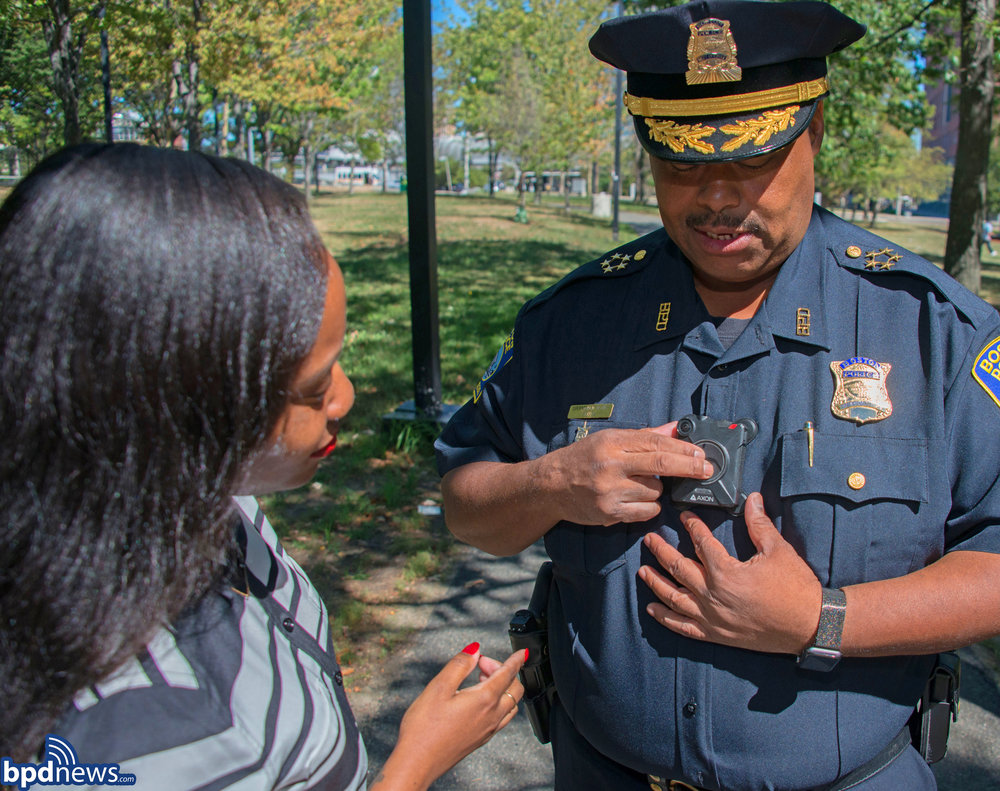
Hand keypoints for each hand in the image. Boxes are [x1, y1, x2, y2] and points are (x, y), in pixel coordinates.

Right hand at [372, 643, 526, 790]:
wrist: (417, 762)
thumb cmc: (424, 728)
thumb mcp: (438, 687)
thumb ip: (459, 665)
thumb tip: (475, 650)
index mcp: (484, 700)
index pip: (508, 674)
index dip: (515, 660)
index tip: (522, 652)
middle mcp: (491, 716)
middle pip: (514, 689)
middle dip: (503, 671)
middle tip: (481, 664)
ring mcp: (488, 730)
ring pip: (510, 704)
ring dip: (503, 688)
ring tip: (481, 680)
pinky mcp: (481, 739)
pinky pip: (502, 718)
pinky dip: (499, 703)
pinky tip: (480, 701)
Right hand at [544, 422, 712, 525]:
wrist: (551, 485)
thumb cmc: (583, 458)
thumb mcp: (610, 439)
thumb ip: (644, 436)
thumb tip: (676, 429)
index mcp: (612, 442)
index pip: (655, 443)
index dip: (683, 448)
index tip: (701, 453)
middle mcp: (611, 466)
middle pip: (661, 466)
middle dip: (690, 467)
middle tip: (707, 469)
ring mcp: (610, 492)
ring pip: (656, 491)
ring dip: (658, 488)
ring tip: (641, 483)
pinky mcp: (610, 514)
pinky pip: (647, 511)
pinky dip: (650, 505)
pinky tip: (637, 498)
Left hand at [639, 493, 822, 653]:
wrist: (811, 625)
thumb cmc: (797, 588)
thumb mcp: (778, 550)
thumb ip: (759, 524)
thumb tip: (753, 498)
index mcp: (726, 572)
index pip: (701, 543)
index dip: (691, 527)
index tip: (684, 517)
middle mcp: (713, 595)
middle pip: (677, 569)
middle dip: (661, 552)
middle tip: (649, 540)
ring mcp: (712, 618)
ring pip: (674, 598)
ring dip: (656, 583)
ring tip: (643, 571)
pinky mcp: (716, 634)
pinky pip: (683, 628)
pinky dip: (665, 618)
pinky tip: (653, 609)